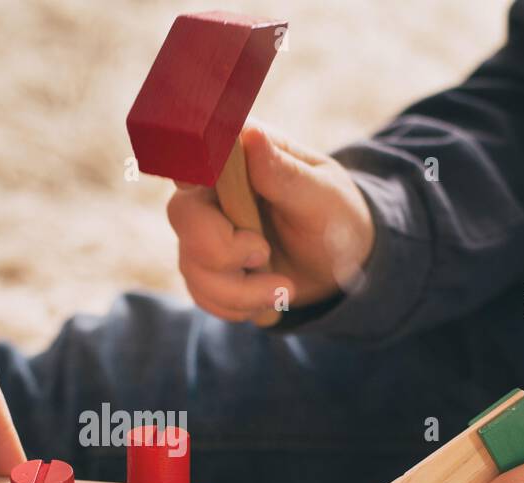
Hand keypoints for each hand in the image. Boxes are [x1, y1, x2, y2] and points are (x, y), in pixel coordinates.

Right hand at [166, 123, 374, 321]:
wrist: (338, 267)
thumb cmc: (335, 218)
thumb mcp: (322, 196)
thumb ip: (284, 173)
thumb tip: (252, 137)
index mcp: (241, 153)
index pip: (197, 152)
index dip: (189, 171)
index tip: (196, 187)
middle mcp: (213, 189)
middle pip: (184, 215)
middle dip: (221, 250)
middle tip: (264, 255)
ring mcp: (204, 230)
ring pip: (192, 264)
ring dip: (240, 290)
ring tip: (283, 288)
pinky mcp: (205, 267)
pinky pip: (201, 293)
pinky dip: (237, 305)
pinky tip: (267, 297)